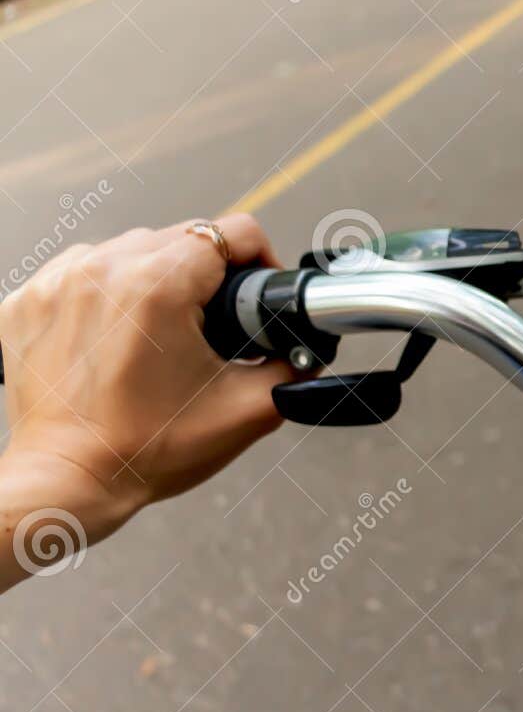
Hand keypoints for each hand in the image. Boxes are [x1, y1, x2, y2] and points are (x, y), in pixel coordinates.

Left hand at [0, 215, 293, 585]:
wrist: (70, 479)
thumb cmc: (145, 450)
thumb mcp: (247, 411)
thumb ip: (291, 367)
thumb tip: (303, 347)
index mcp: (158, 287)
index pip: (230, 231)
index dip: (259, 258)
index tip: (256, 291)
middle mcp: (103, 271)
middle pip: (182, 238)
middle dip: (207, 275)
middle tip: (212, 325)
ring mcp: (58, 283)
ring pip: (131, 249)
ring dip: (156, 278)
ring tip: (162, 332)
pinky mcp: (29, 300)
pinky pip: (84, 270)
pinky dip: (109, 293)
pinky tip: (119, 335)